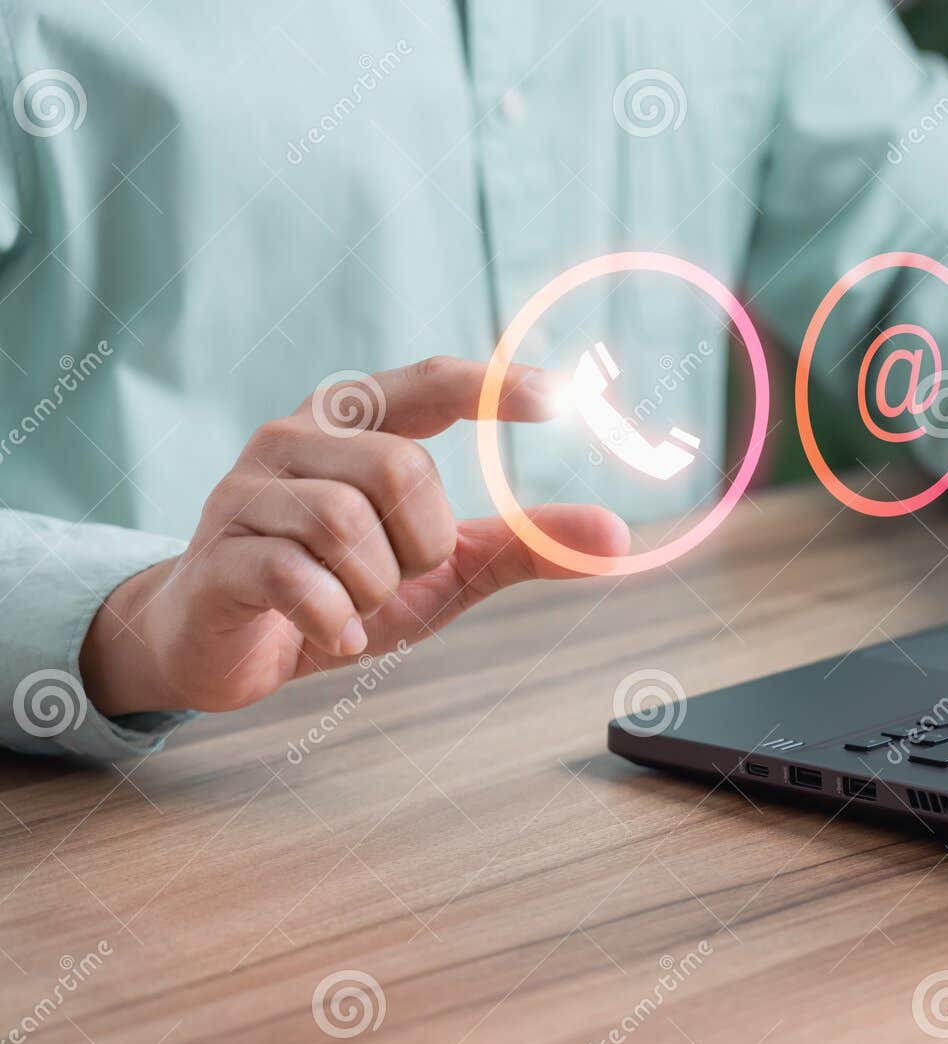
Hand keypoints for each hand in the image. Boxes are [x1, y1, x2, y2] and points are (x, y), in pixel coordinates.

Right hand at [80, 356, 628, 715]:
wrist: (225, 648)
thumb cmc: (338, 589)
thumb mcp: (442, 568)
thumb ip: (522, 545)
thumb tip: (619, 535)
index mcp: (354, 425)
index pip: (429, 381)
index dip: (492, 385)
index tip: (560, 399)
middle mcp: (295, 439)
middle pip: (403, 467)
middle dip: (423, 541)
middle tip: (398, 575)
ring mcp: (247, 492)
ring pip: (346, 520)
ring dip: (374, 585)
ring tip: (354, 604)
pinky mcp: (216, 555)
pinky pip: (297, 576)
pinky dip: (334, 619)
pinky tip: (335, 636)